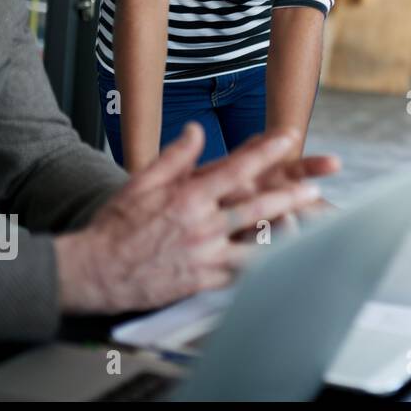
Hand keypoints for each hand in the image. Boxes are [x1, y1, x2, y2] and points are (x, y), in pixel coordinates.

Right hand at [55, 123, 337, 314]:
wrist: (95, 270)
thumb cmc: (117, 225)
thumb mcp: (142, 182)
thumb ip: (175, 157)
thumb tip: (197, 130)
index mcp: (188, 197)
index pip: (236, 169)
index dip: (265, 151)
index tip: (288, 138)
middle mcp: (201, 225)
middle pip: (256, 209)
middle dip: (289, 197)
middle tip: (315, 190)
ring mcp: (204, 255)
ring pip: (255, 245)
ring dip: (282, 236)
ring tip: (307, 228)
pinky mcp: (202, 280)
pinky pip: (239, 274)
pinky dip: (260, 266)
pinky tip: (280, 261)